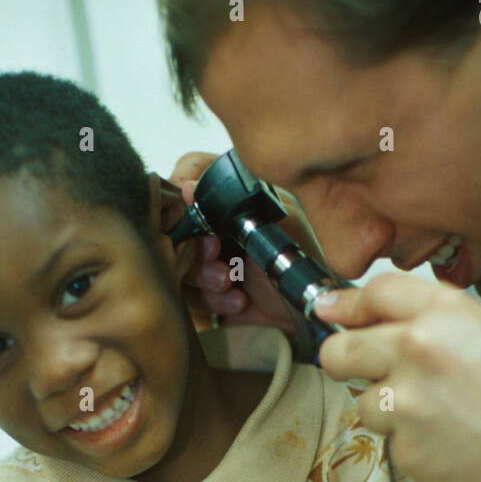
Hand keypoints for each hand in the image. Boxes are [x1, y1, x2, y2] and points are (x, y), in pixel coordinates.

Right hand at [164, 151, 331, 335]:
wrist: (305, 308)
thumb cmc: (298, 262)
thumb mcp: (275, 228)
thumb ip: (234, 206)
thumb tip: (187, 187)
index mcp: (232, 191)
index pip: (187, 173)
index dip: (182, 197)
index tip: (196, 223)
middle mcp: (213, 217)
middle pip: (175, 222)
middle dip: (196, 251)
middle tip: (220, 262)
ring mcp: (205, 251)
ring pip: (176, 260)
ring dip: (204, 278)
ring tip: (231, 284)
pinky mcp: (202, 285)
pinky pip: (186, 292)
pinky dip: (210, 300)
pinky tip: (237, 301)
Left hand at [315, 275, 480, 481]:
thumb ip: (433, 320)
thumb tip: (371, 318)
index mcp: (444, 314)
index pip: (374, 293)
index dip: (348, 305)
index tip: (332, 312)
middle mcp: (417, 352)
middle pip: (339, 350)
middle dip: (343, 359)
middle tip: (362, 371)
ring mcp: (407, 406)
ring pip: (366, 405)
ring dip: (391, 414)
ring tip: (441, 420)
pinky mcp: (407, 453)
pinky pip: (393, 447)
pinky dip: (416, 449)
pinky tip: (453, 447)